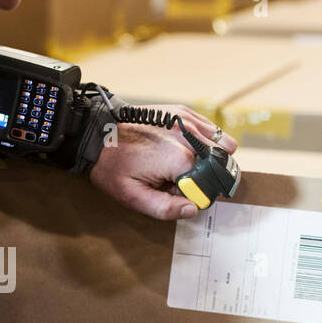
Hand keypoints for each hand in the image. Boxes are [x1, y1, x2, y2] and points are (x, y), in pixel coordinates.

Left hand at [89, 108, 237, 219]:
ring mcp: (188, 121)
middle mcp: (190, 138)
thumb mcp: (133, 197)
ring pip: (223, 146)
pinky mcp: (184, 112)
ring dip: (208, 158)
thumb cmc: (113, 167)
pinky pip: (211, 129)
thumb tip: (194, 209)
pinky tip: (185, 147)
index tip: (170, 191)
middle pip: (219, 166)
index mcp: (180, 160)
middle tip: (174, 177)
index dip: (190, 194)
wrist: (98, 134)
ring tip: (181, 162)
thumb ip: (165, 208)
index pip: (207, 188)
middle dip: (202, 176)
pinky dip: (206, 141)